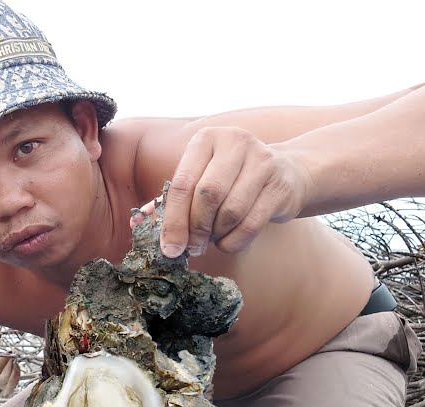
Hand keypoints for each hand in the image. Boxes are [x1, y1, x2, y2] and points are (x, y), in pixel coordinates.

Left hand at [130, 127, 311, 256]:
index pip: (182, 184)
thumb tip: (138, 223)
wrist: (287, 172)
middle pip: (207, 196)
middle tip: (192, 248)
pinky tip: (230, 241)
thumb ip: (170, 199)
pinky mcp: (280, 184)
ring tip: (212, 239)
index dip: (173, 221)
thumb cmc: (231, 179)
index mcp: (206, 139)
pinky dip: (235, 241)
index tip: (169, 248)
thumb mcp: (200, 177)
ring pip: (230, 212)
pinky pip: (251, 223)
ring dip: (216, 235)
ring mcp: (262, 161)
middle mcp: (235, 143)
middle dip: (195, 229)